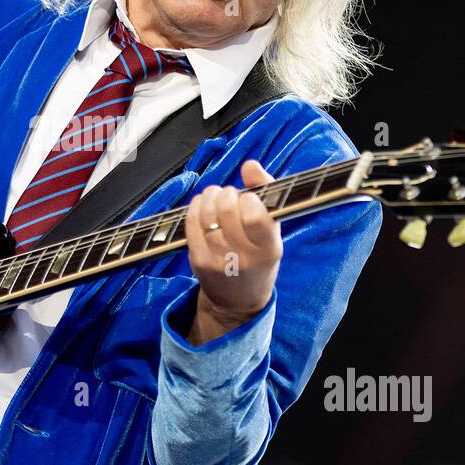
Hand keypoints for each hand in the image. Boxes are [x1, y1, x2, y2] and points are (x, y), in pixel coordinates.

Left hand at [185, 159, 282, 344]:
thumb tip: (250, 164)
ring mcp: (217, 260)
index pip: (254, 217)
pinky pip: (191, 223)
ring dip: (211, 196)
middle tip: (231, 196)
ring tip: (217, 196)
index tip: (249, 198)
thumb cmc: (260, 258)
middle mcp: (243, 258)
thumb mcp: (273, 231)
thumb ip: (266, 193)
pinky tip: (203, 204)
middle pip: (226, 210)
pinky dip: (196, 206)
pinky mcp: (197, 260)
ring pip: (207, 214)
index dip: (248, 199)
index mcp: (268, 250)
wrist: (238, 300)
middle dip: (227, 194)